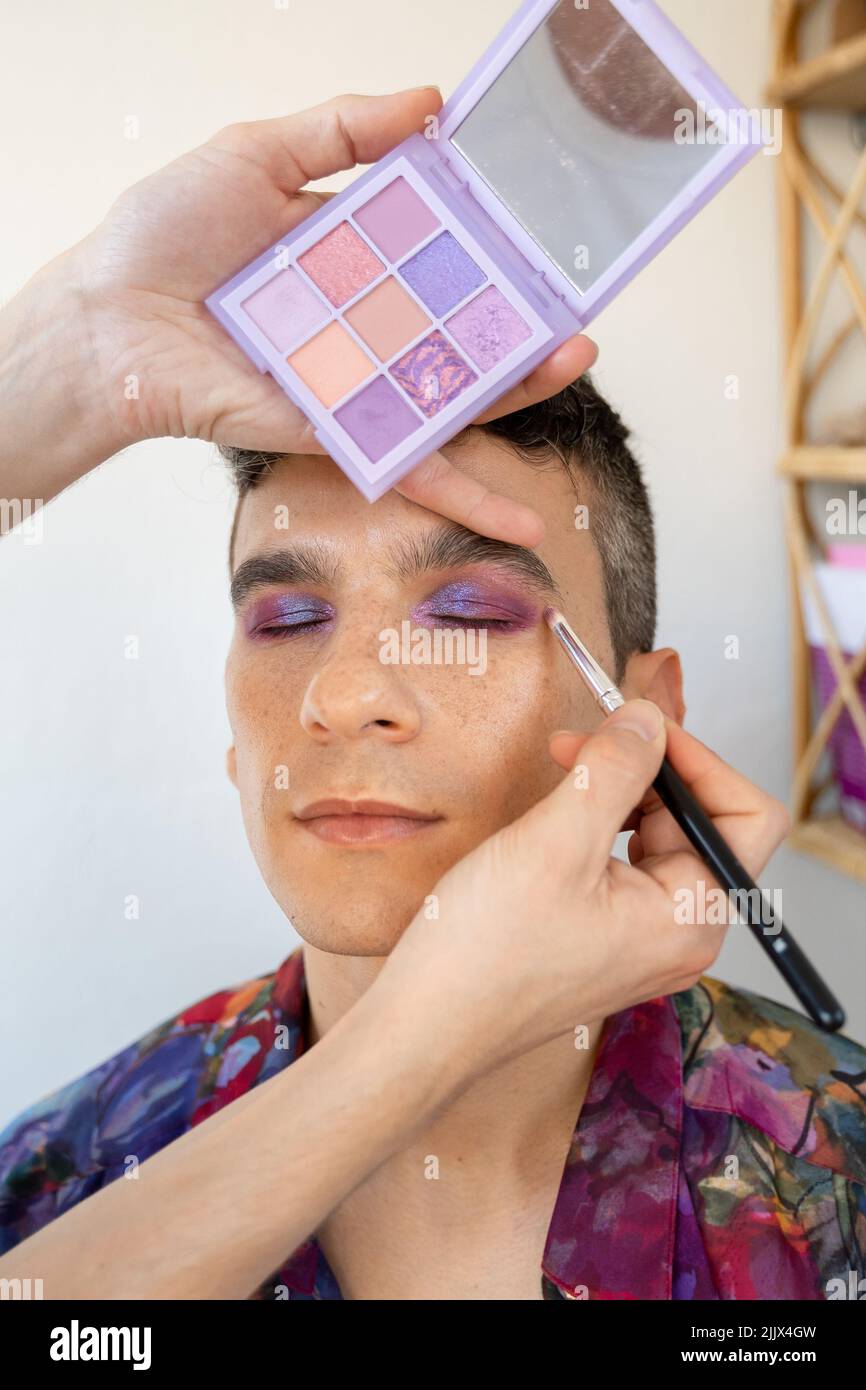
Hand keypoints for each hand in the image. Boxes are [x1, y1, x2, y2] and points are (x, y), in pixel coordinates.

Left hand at [72, 90, 596, 544]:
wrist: (105, 316)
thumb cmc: (163, 234)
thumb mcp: (255, 153)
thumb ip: (343, 132)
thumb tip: (431, 103)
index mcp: (354, 259)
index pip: (443, 257)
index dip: (496, 252)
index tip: (548, 244)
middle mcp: (363, 326)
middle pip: (462, 334)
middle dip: (527, 330)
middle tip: (579, 316)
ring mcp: (353, 385)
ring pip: (451, 401)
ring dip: (518, 393)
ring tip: (572, 361)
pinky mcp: (334, 435)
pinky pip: (405, 465)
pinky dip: (463, 497)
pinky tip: (519, 517)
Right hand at [376, 702, 790, 1079]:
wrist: (424, 1026)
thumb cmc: (485, 951)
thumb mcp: (555, 841)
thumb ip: (614, 770)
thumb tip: (648, 718)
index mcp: (692, 918)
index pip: (746, 816)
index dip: (700, 759)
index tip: (638, 727)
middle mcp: (682, 935)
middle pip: (701, 822)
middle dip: (647, 770)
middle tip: (577, 743)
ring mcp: (644, 940)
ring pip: (660, 839)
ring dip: (619, 791)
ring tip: (561, 769)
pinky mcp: (607, 939)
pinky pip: (625, 864)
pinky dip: (598, 824)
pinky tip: (555, 815)